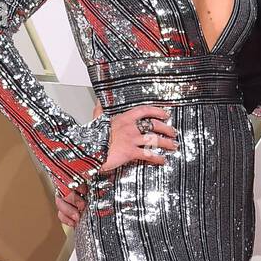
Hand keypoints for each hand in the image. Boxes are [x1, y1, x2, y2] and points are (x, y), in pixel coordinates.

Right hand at [54, 102, 178, 228]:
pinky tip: (163, 160)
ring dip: (167, 143)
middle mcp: (130, 128)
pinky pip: (148, 155)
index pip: (145, 110)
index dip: (157, 111)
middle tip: (173, 132)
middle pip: (154, 125)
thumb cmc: (91, 136)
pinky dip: (158, 158)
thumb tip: (99, 100)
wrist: (87, 149)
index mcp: (123, 118)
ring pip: (155, 140)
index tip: (166, 114)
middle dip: (166, 128)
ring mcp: (131, 140)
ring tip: (174, 146)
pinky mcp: (130, 153)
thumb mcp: (96, 119)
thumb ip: (99, 110)